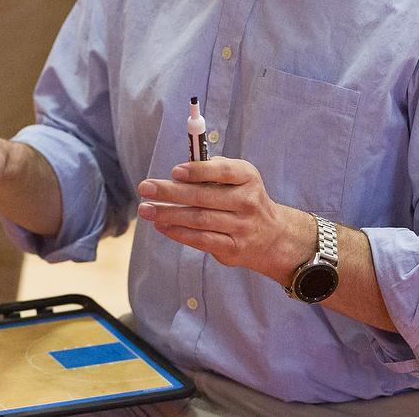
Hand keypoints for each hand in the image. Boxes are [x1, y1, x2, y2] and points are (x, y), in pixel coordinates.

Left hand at [136, 157, 311, 284]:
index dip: (198, 171)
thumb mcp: (239, 177)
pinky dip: (178, 232)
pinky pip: (201, 240)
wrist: (273, 236)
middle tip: (145, 187)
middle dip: (171, 192)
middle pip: (204, 197)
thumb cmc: (244, 198)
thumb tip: (179, 170)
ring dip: (169, 214)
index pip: (223, 171)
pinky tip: (161, 225)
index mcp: (248, 177)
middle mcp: (247, 202)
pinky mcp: (233, 248)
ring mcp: (241, 227)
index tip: (174, 171)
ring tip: (146, 209)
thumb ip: (213, 169)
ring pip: (199, 220)